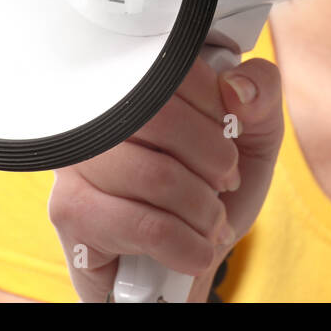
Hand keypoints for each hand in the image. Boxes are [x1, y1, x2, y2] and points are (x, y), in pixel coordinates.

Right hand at [48, 55, 283, 300]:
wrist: (180, 261)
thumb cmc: (210, 186)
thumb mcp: (253, 134)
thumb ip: (260, 93)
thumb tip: (237, 87)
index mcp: (137, 81)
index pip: (175, 69)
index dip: (217, 109)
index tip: (230, 138)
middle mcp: (96, 112)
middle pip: (162, 118)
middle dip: (214, 161)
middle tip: (225, 183)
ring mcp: (76, 162)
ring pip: (157, 176)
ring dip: (204, 211)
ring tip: (211, 222)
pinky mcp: (71, 212)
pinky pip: (147, 225)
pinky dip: (189, 246)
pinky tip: (194, 251)